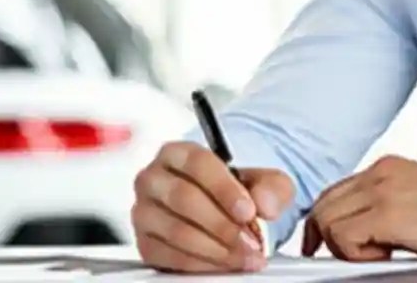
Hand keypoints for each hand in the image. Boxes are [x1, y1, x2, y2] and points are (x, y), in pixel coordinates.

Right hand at [132, 141, 293, 272]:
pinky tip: (224, 262)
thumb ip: (272, 188)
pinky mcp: (145, 243)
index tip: (248, 211)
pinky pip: (168, 256)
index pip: (197, 163)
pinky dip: (201, 264)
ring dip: (215, 248)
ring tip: (243, 255)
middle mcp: (153, 179)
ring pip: (176, 231)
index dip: (224, 189)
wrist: (223, 211)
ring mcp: (144, 212)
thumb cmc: (238, 191)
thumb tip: (266, 205)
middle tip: (250, 241)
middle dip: (222, 224)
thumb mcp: (265, 182)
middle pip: (183, 198)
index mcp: (178, 153)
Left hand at [302, 155, 416, 261]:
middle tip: (349, 259)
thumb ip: (387, 207)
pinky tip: (387, 257)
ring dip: (344, 246)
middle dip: (326, 237)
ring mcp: (383, 191)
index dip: (325, 224)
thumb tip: (362, 233)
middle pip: (323, 204)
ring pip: (327, 219)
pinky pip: (344, 236)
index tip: (325, 246)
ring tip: (379, 256)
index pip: (335, 193)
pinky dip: (356, 254)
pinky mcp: (390, 214)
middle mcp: (380, 173)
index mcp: (387, 168)